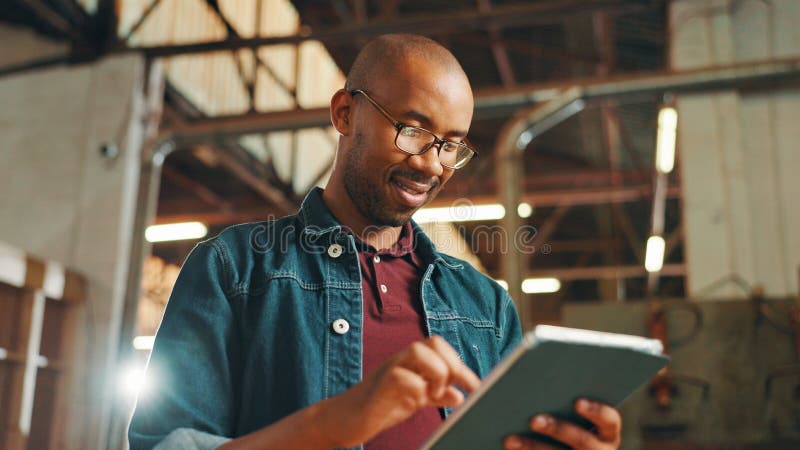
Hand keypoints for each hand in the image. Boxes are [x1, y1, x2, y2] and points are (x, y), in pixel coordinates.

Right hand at [317, 336, 480, 447]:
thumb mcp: (414, 400)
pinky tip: (415, 402)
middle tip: (451, 388)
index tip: (475, 386)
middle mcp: (401, 360)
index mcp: (411, 362)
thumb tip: (459, 395)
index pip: (441, 346)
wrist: (344, 419)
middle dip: (451, 364)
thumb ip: (435, 395)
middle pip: (433, 342)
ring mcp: (388, 371)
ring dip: (435, 372)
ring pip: (418, 351)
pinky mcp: (378, 387)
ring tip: (432, 393)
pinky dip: (415, 388)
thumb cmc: (379, 406)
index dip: (461, 365)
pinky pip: (400, 377)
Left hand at [503, 399, 621, 449]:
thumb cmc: (567, 416)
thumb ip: (565, 393)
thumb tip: (535, 372)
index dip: (596, 411)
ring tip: (510, 439)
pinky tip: (508, 445)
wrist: (564, 444)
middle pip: (581, 441)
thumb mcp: (574, 408)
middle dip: (557, 429)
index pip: (609, 420)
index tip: (577, 401)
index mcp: (607, 432)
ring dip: (533, 447)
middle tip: (534, 420)